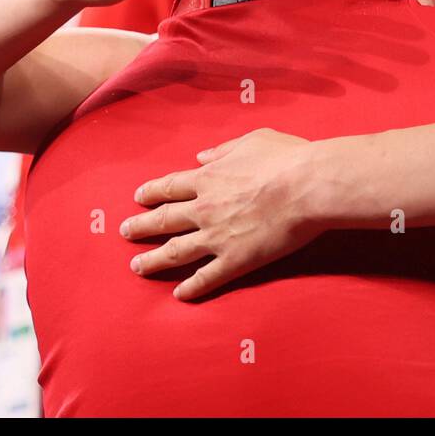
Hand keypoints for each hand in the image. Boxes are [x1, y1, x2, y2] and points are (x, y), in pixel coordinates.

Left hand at [121, 129, 325, 299]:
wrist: (308, 186)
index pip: (170, 186)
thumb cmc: (286, 158)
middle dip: (141, 227)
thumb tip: (202, 156)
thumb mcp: (252, 141)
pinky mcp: (236, 260)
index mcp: (209, 178)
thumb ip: (223, 150)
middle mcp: (205, 208)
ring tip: (137, 267)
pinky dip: (191, 287)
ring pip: (176, 251)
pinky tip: (179, 294)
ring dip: (154, 260)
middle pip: (164, 220)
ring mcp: (217, 237)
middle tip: (125, 233)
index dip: (151, 192)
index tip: (138, 198)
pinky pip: (207, 277)